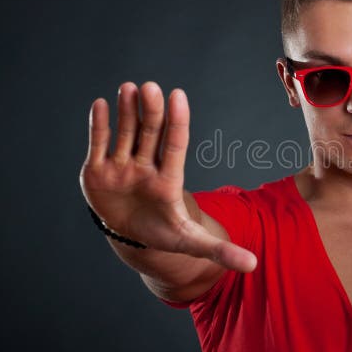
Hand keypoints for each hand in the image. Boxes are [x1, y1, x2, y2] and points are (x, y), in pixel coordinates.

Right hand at [79, 81, 256, 271]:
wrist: (133, 237)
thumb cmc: (164, 233)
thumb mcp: (192, 242)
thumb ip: (221, 250)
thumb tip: (254, 264)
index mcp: (169, 179)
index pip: (175, 144)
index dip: (177, 121)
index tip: (178, 95)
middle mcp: (146, 167)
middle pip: (149, 134)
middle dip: (150, 111)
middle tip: (151, 87)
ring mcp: (122, 167)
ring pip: (125, 134)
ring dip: (126, 111)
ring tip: (129, 87)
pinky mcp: (98, 171)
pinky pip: (99, 144)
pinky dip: (98, 126)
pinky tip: (99, 104)